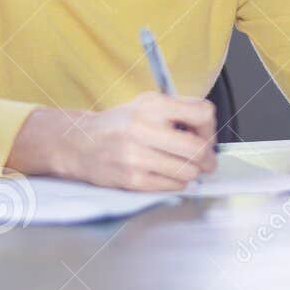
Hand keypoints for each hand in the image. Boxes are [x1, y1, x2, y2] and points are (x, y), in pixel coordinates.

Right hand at [8, 92, 217, 191]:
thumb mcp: (145, 104)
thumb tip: (209, 128)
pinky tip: (168, 175)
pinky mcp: (132, 179)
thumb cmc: (117, 125)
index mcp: (152, 105)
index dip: (210, 128)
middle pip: (198, 148)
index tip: (206, 135)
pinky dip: (176, 183)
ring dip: (192, 172)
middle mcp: (143, 129)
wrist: (79, 144)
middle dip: (208, 158)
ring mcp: (136, 156)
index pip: (202, 114)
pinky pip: (171, 186)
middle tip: (207, 161)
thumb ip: (177, 109)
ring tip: (184, 167)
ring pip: (188, 171)